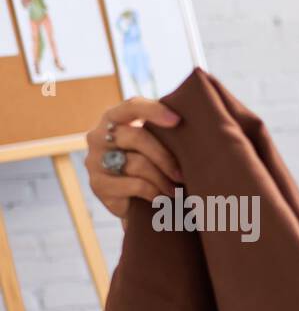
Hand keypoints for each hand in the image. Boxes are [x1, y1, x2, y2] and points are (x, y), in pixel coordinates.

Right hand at [84, 97, 184, 218]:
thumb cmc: (150, 166)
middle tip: (182, 174)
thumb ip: (163, 130)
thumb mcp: (155, 144)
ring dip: (163, 179)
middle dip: (165, 157)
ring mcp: (94, 161)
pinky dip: (156, 193)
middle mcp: (98, 136)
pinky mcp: (98, 185)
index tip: (177, 120)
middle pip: (136, 137)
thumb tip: (193, 118)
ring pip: (137, 163)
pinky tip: (164, 198)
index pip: (131, 106)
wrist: (133, 204)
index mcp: (113, 118)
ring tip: (176, 190)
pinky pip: (135, 185)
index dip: (153, 110)